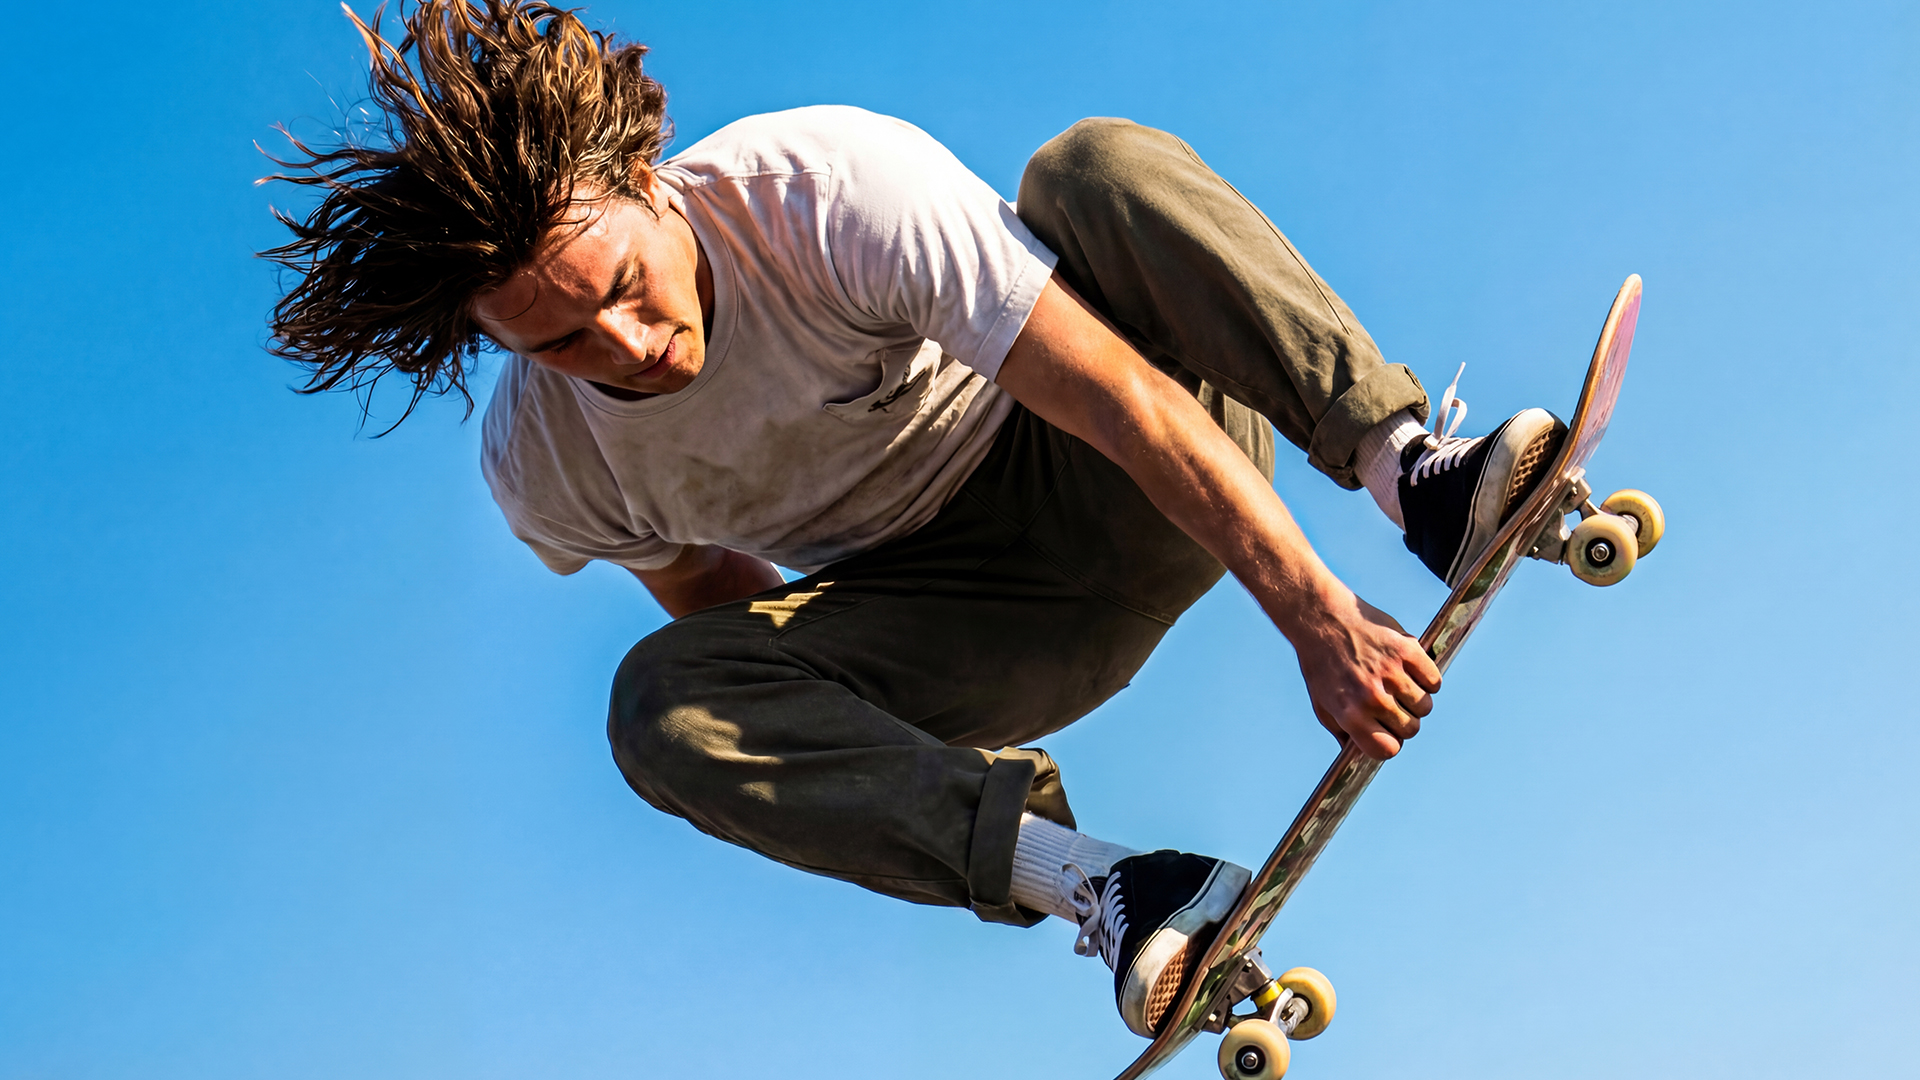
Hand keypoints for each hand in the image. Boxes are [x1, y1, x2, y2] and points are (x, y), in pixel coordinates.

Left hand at [1292, 593, 1441, 759]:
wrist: (1321, 618)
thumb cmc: (1321, 665)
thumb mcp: (1322, 704)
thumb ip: (1344, 733)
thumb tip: (1361, 757)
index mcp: (1350, 714)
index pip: (1388, 750)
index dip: (1390, 742)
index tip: (1387, 732)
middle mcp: (1372, 697)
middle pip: (1411, 729)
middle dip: (1404, 720)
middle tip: (1392, 703)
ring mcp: (1391, 673)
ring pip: (1425, 706)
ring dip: (1416, 699)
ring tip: (1399, 684)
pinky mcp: (1406, 650)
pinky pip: (1434, 681)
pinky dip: (1427, 679)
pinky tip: (1411, 671)